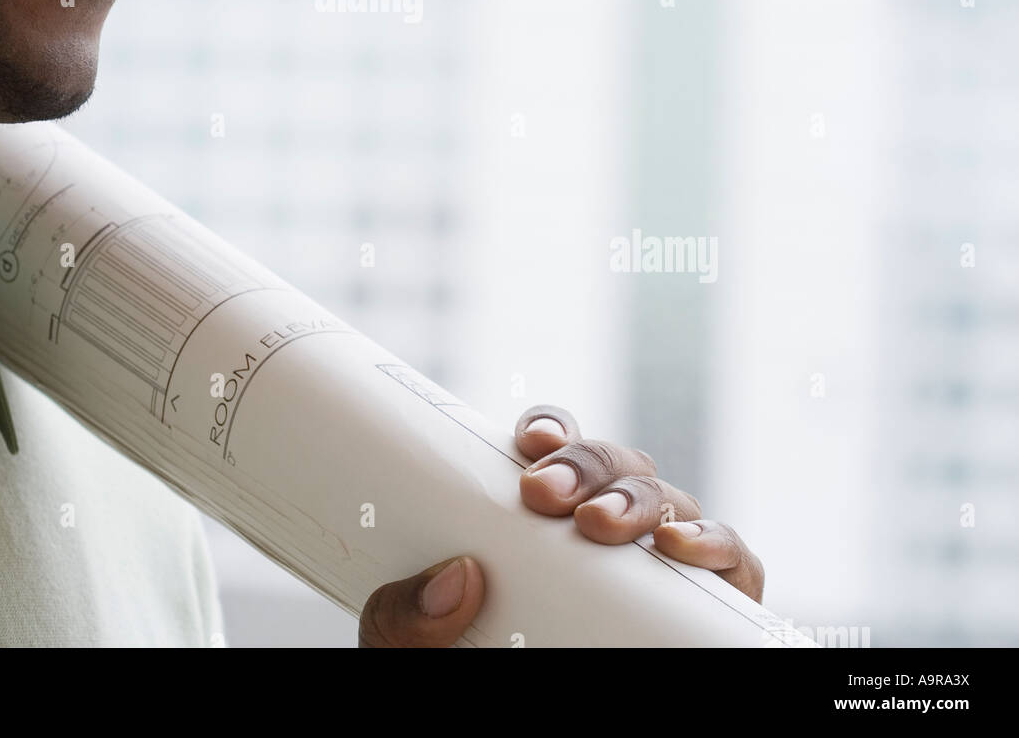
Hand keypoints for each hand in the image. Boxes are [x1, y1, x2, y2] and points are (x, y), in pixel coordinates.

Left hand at [357, 402, 763, 647]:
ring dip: (639, 499)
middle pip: (613, 462)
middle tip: (542, 496)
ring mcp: (659, 563)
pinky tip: (681, 549)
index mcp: (543, 513)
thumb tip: (454, 576)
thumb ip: (402, 618)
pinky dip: (717, 543)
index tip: (528, 444)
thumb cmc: (466, 663)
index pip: (554, 446)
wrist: (511, 723)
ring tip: (600, 525)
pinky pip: (734, 561)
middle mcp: (607, 526)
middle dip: (584, 464)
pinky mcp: (707, 606)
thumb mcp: (406, 646)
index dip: (549, 429)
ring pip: (669, 499)